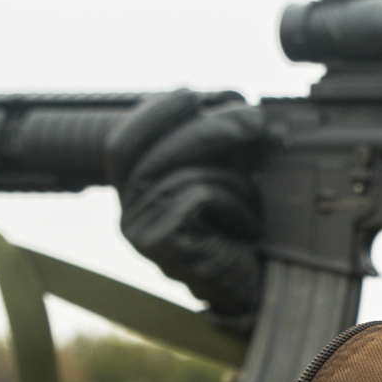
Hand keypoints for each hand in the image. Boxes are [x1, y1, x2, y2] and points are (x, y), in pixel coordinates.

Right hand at [110, 90, 267, 329]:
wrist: (257, 289)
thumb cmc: (240, 232)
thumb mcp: (222, 177)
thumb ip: (211, 145)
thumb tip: (225, 98)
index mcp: (135, 194)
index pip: (124, 142)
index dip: (155, 112)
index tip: (192, 93)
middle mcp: (128, 213)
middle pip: (155, 150)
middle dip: (208, 126)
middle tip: (252, 116)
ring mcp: (140, 230)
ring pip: (183, 172)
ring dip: (232, 175)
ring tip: (254, 193)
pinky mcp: (160, 243)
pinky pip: (199, 195)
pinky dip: (233, 202)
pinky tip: (247, 224)